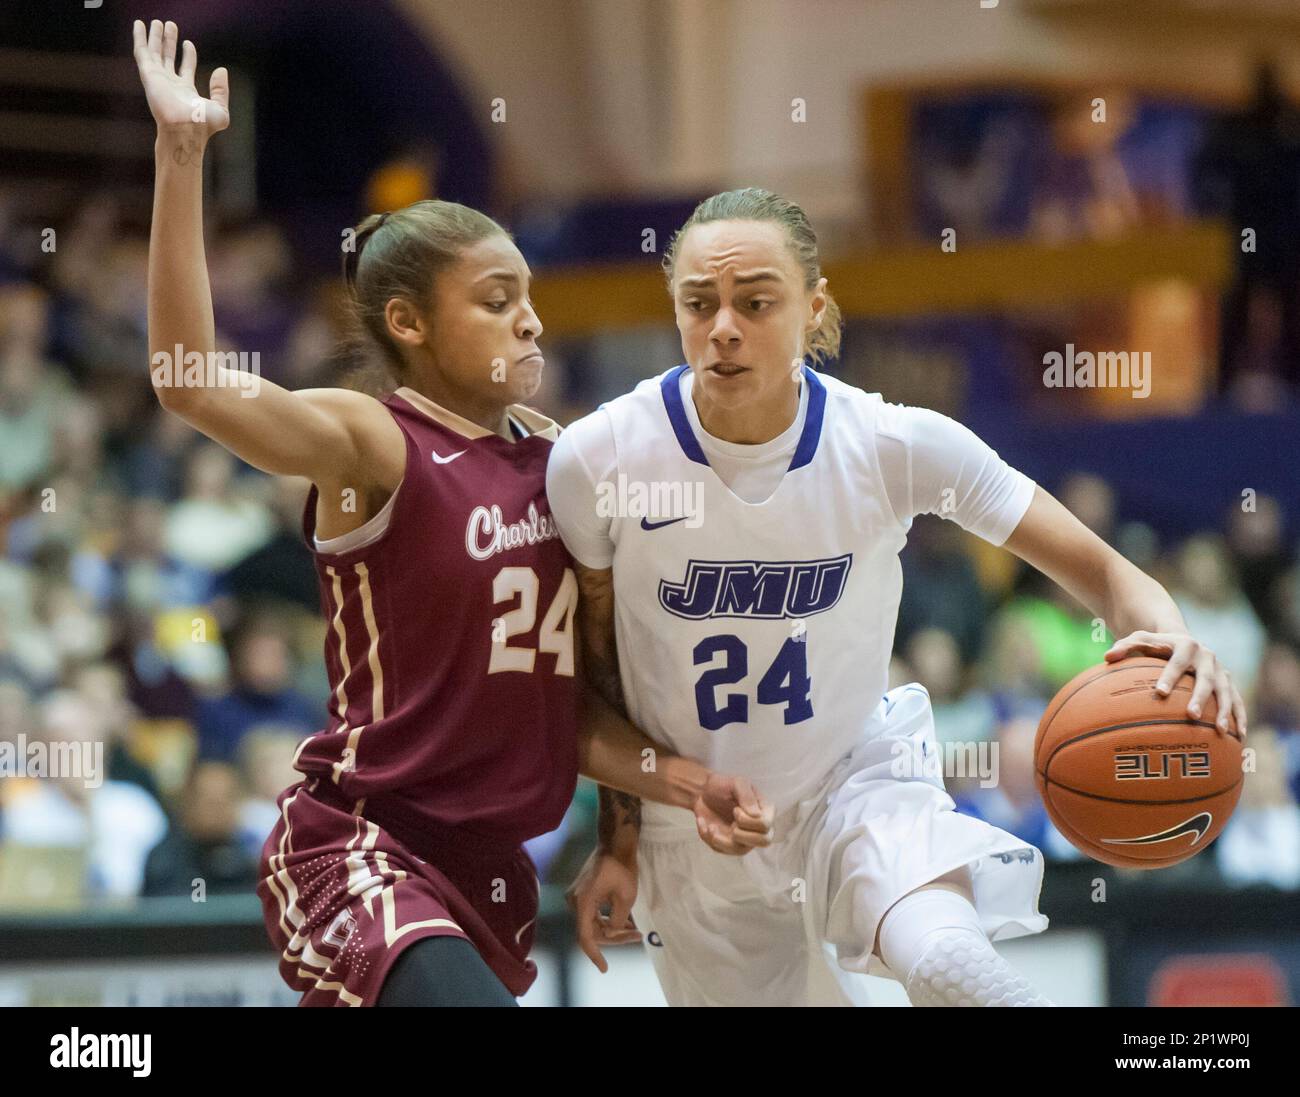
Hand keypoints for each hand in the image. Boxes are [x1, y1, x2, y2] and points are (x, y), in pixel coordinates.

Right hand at [133, 19, 229, 136]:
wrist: (186, 129)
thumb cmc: (203, 125)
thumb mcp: (220, 108)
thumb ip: (221, 90)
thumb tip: (222, 70)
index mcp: (186, 91)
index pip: (186, 68)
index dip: (188, 55)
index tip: (188, 43)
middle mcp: (170, 84)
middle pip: (168, 57)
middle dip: (169, 41)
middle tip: (170, 26)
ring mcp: (159, 78)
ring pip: (155, 52)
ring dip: (155, 37)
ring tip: (157, 22)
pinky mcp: (149, 75)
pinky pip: (142, 52)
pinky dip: (140, 38)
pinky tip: (139, 25)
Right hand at [565, 848, 640, 972]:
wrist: (614, 843)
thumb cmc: (622, 867)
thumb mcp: (626, 898)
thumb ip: (618, 921)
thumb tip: (612, 933)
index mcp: (582, 903)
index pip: (585, 937)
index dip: (595, 955)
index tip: (605, 968)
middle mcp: (574, 901)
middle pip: (591, 931)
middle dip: (614, 937)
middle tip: (637, 936)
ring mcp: (576, 897)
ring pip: (593, 923)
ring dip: (612, 929)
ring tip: (635, 929)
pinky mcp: (581, 893)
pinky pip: (592, 913)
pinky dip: (607, 919)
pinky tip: (625, 921)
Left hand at [693, 772, 773, 854]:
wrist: (703, 792)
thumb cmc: (723, 785)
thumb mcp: (737, 783)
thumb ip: (747, 797)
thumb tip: (757, 815)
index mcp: (765, 811)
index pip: (766, 825)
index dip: (749, 821)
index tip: (735, 809)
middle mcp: (758, 827)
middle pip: (763, 842)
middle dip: (742, 835)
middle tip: (732, 824)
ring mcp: (744, 838)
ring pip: (740, 850)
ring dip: (722, 841)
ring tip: (711, 827)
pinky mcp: (728, 844)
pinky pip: (722, 849)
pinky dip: (709, 837)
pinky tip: (704, 824)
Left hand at [1104, 631, 1246, 738]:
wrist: (1184, 640)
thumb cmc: (1156, 645)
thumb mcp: (1139, 639)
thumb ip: (1124, 647)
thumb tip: (1106, 657)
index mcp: (1186, 645)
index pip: (1176, 662)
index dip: (1169, 677)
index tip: (1159, 692)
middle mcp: (1207, 657)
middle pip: (1205, 679)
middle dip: (1200, 698)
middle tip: (1191, 716)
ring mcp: (1220, 671)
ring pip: (1226, 692)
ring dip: (1226, 711)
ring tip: (1220, 731)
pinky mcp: (1228, 682)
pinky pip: (1238, 701)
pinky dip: (1240, 717)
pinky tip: (1239, 736)